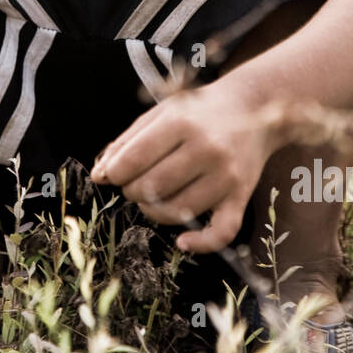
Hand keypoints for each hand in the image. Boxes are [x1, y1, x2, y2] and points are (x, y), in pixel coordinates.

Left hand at [90, 75, 273, 252]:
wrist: (253, 108)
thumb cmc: (199, 111)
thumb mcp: (161, 114)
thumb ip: (127, 142)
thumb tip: (99, 175)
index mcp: (181, 123)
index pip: (135, 159)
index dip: (115, 173)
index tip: (112, 175)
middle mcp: (206, 149)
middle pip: (153, 187)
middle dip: (133, 191)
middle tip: (134, 185)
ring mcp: (225, 176)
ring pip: (178, 211)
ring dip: (154, 212)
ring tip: (151, 199)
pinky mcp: (240, 196)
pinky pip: (222, 232)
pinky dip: (200, 245)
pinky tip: (182, 242)